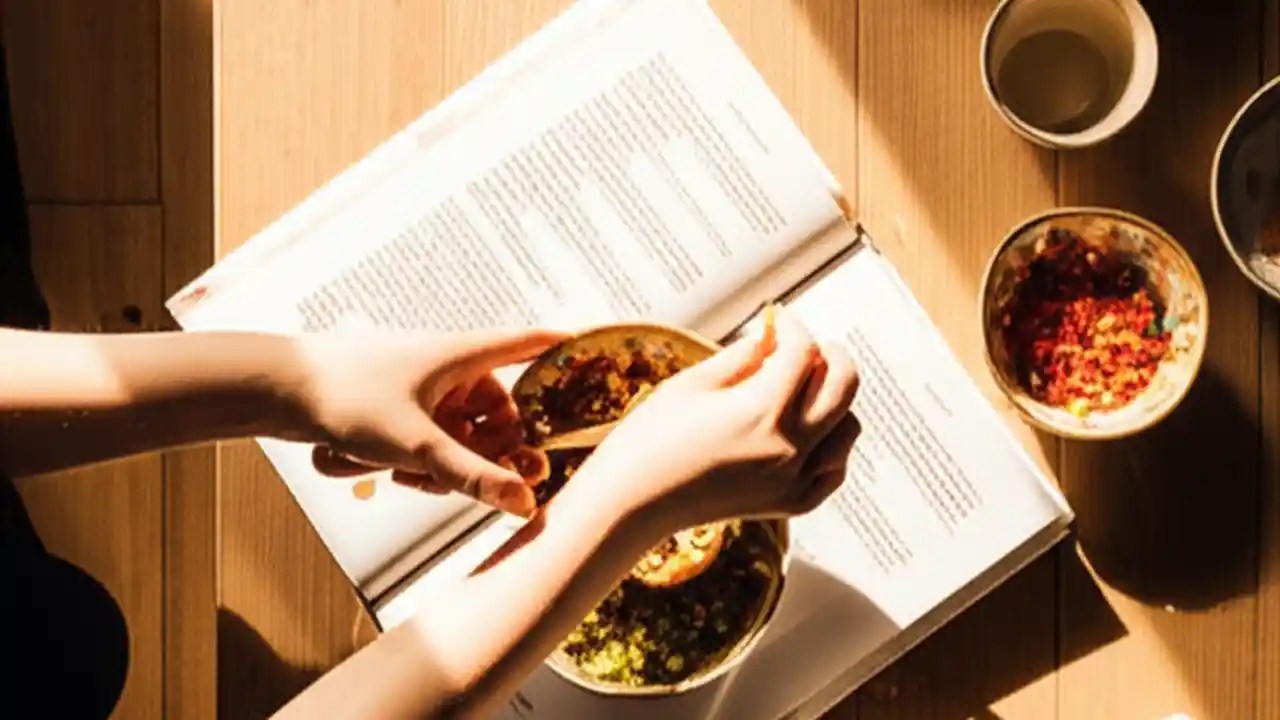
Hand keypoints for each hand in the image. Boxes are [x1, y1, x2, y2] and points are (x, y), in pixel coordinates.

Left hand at [291, 328, 565, 515]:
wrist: (277, 390)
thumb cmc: (347, 398)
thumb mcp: (416, 446)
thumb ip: (473, 477)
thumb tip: (525, 503)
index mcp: (462, 355)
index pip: (529, 344)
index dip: (565, 349)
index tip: (596, 351)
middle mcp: (449, 368)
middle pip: (499, 410)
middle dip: (494, 449)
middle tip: (495, 484)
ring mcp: (425, 389)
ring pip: (465, 431)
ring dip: (453, 462)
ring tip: (417, 480)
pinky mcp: (401, 407)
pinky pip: (435, 438)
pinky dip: (426, 460)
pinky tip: (396, 474)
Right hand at [569, 308, 860, 532]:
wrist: (631, 504)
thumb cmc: (650, 442)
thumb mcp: (692, 384)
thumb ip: (741, 357)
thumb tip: (771, 336)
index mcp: (760, 411)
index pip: (803, 352)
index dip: (793, 327)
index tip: (778, 321)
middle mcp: (787, 447)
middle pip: (843, 385)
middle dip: (830, 355)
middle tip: (807, 348)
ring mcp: (792, 479)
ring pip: (848, 428)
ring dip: (835, 401)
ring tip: (805, 391)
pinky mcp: (790, 504)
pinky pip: (834, 470)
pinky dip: (832, 446)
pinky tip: (809, 433)